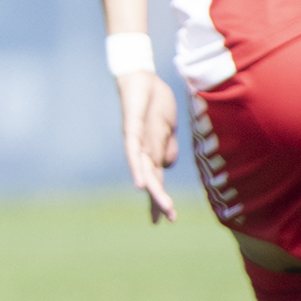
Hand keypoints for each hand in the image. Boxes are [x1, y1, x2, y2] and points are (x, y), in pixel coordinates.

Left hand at [116, 70, 179, 222]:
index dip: (159, 199)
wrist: (141, 79)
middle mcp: (141, 150)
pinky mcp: (133, 129)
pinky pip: (134, 152)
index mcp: (151, 151)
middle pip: (150, 180)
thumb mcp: (167, 127)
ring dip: (154, 190)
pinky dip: (137, 168)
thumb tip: (166, 166)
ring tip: (161, 208)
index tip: (166, 218)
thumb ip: (166, 146)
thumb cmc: (153, 102)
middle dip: (157, 201)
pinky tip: (140, 184)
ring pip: (145, 170)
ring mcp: (136, 141)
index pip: (156, 180)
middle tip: (163, 221)